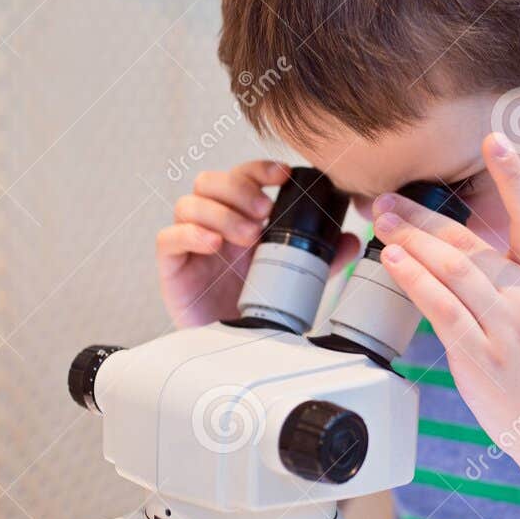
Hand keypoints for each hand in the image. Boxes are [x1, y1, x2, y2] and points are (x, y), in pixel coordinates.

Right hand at [157, 161, 358, 328]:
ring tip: (248, 236)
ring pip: (188, 203)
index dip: (258, 169)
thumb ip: (322, 259)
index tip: (283, 176)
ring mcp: (190, 243)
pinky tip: (214, 244)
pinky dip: (191, 234)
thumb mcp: (295, 278)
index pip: (241, 176)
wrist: (235, 349)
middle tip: (264, 212)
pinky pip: (168, 238)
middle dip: (239, 189)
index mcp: (239, 218)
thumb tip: (351, 240)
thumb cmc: (258, 307)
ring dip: (221, 213)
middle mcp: (212, 225)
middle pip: (210, 181)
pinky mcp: (172, 267)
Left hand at [373, 133, 519, 467]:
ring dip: (411, 242)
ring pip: (454, 270)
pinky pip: (444, 310)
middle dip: (423, 217)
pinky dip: (416, 282)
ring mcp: (509, 328)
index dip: (516, 176)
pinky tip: (394, 263)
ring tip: (381, 224)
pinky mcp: (484, 357)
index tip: (494, 138)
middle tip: (385, 200)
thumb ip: (504, 280)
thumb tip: (445, 248)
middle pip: (471, 243)